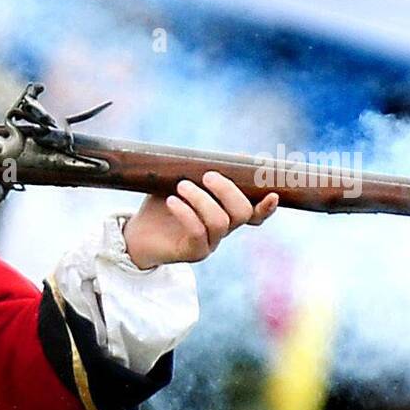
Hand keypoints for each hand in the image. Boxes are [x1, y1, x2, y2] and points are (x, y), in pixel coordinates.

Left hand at [122, 171, 278, 268]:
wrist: (136, 232)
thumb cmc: (162, 204)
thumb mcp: (183, 181)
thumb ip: (206, 170)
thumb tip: (236, 155)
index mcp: (226, 213)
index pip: (255, 213)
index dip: (267, 206)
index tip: (272, 193)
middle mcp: (223, 230)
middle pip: (241, 213)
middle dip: (227, 191)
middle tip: (207, 175)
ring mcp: (210, 243)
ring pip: (220, 222)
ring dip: (202, 199)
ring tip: (182, 185)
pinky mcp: (192, 253)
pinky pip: (197, 232)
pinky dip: (186, 213)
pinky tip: (171, 201)